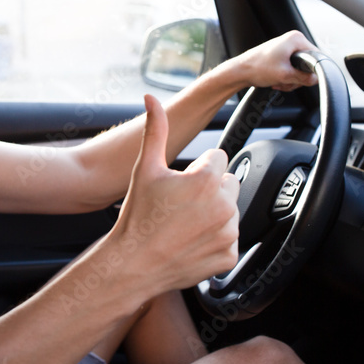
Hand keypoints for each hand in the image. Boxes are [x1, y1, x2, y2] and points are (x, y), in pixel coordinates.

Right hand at [109, 95, 239, 294]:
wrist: (133, 264)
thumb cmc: (137, 216)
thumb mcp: (145, 168)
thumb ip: (155, 130)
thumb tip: (151, 99)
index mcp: (207, 179)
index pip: (217, 158)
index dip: (196, 169)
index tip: (179, 185)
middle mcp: (224, 205)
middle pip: (227, 183)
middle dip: (209, 190)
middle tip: (181, 205)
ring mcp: (228, 232)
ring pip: (230, 211)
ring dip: (214, 214)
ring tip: (184, 224)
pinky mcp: (229, 255)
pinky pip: (229, 239)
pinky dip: (215, 241)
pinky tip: (192, 242)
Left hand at [230, 30, 318, 90]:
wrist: (240, 71)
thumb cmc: (257, 68)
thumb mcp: (285, 75)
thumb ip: (304, 78)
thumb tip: (316, 79)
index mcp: (296, 39)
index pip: (316, 56)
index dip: (311, 71)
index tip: (301, 79)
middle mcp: (293, 40)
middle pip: (308, 65)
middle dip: (297, 77)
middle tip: (286, 81)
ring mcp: (287, 47)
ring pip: (299, 70)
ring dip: (291, 80)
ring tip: (279, 81)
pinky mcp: (282, 55)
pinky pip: (292, 69)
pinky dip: (286, 78)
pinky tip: (277, 81)